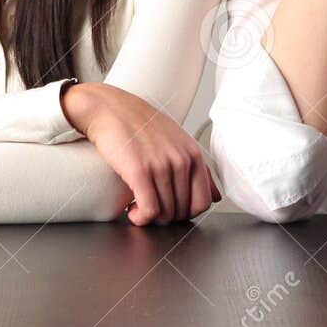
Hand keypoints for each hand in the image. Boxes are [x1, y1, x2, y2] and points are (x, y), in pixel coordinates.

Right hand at [63, 83, 219, 224]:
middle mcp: (182, 160)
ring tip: (138, 205)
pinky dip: (140, 218)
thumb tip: (216, 196)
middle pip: (182, 212)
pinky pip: (149, 211)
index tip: (170, 208)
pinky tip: (131, 210)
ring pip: (165, 214)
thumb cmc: (140, 125)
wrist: (109, 108)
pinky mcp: (140, 171)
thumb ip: (200, 170)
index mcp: (194, 154)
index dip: (185, 214)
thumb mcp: (177, 142)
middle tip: (150, 206)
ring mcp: (162, 165)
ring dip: (150, 217)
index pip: (203, 202)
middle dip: (165, 216)